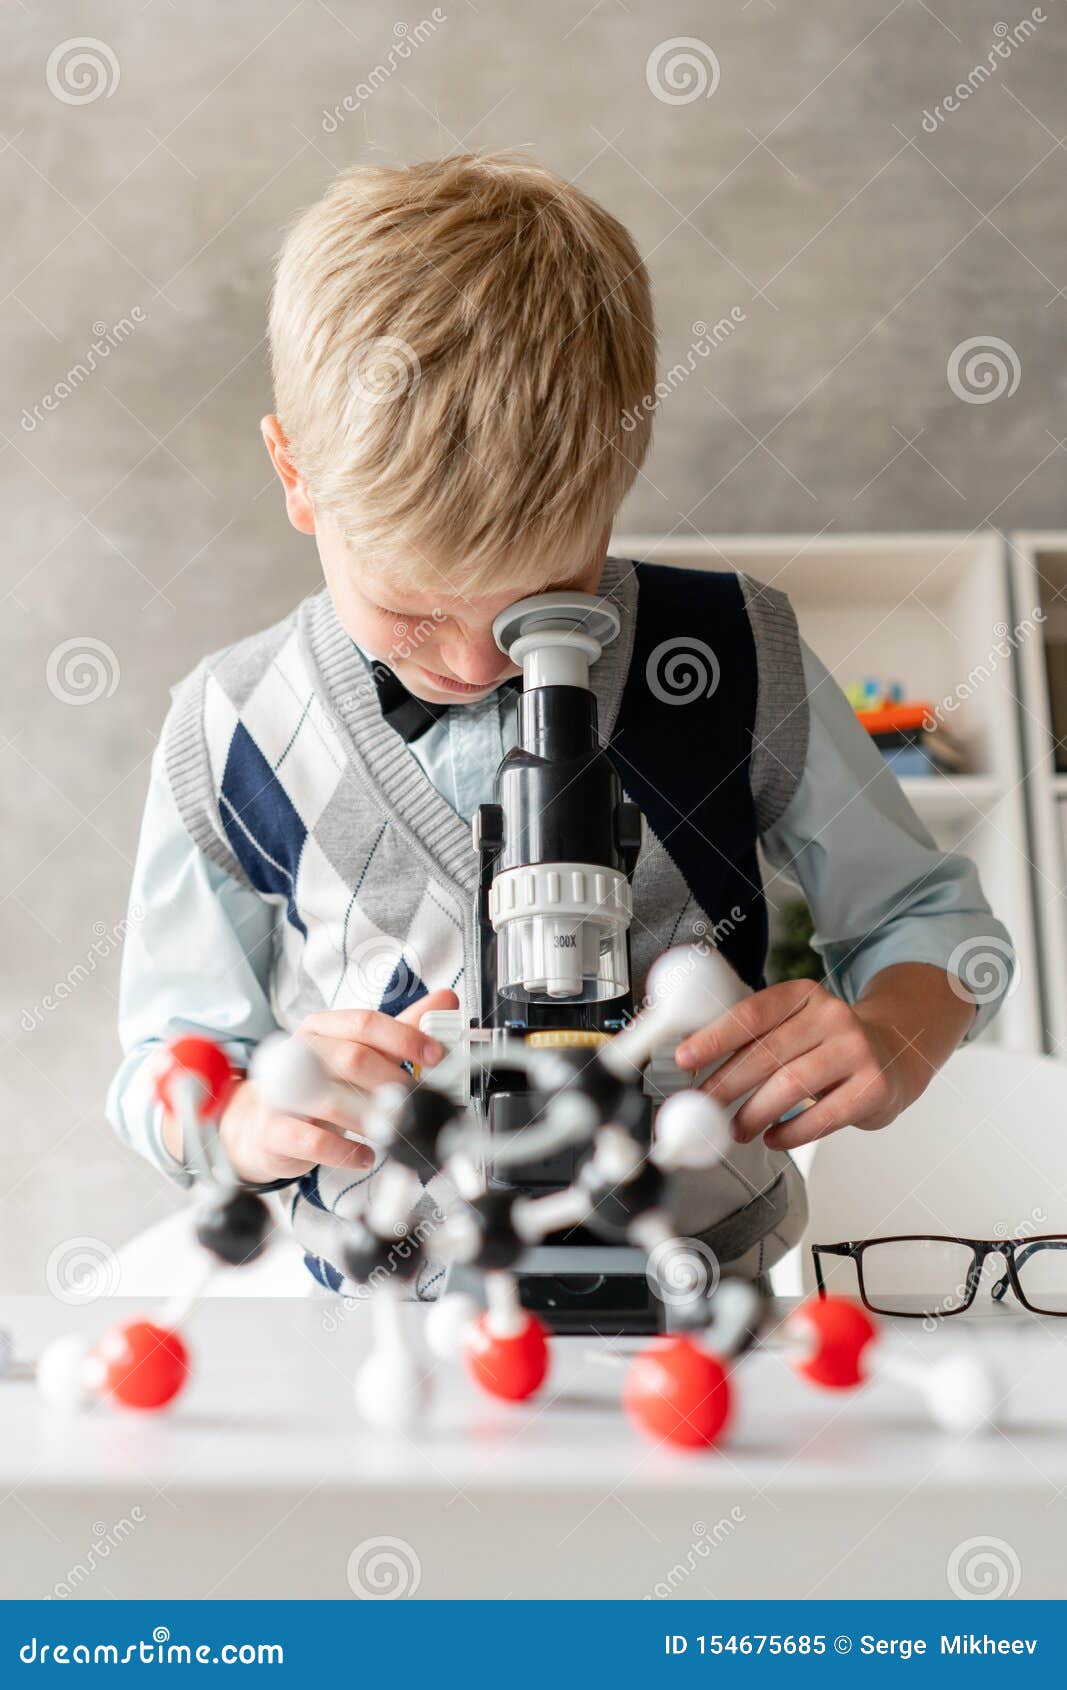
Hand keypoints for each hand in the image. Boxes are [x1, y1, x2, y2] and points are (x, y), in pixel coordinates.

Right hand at [218, 988, 459, 1184]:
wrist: (264, 1126)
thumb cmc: (320, 1085)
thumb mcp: (359, 1052)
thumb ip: (401, 1030)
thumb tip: (445, 1001)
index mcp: (322, 1028)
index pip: (366, 1023)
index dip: (405, 1038)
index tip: (436, 1057)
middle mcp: (298, 1054)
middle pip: (352, 1058)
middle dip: (392, 1082)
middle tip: (417, 1101)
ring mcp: (282, 1093)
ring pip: (332, 1100)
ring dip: (372, 1119)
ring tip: (393, 1129)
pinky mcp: (274, 1131)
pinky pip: (313, 1141)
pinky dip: (346, 1152)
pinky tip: (366, 1155)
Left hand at [673, 979, 911, 1152]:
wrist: (895, 1053)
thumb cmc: (827, 1044)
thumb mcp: (796, 1024)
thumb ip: (755, 1036)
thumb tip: (694, 1061)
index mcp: (804, 995)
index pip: (752, 1014)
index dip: (715, 1038)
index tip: (684, 1059)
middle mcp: (832, 1016)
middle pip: (768, 1052)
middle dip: (727, 1084)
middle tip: (703, 1106)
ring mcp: (856, 1050)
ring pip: (792, 1085)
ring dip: (755, 1113)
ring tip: (737, 1129)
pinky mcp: (873, 1086)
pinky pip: (823, 1116)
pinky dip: (791, 1132)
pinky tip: (774, 1138)